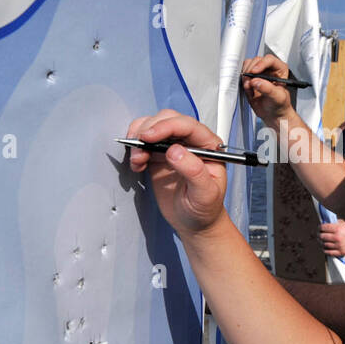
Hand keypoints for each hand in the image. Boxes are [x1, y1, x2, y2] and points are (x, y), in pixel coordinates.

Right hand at [125, 110, 229, 235]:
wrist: (195, 224)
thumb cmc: (206, 209)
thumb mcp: (205, 194)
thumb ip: (194, 171)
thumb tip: (176, 151)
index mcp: (209, 145)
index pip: (187, 125)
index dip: (166, 126)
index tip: (149, 136)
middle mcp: (191, 142)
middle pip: (167, 119)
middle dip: (149, 129)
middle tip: (140, 146)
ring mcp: (173, 147)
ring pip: (153, 127)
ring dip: (139, 137)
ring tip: (138, 159)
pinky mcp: (159, 156)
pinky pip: (144, 142)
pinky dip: (135, 148)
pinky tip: (137, 163)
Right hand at [240, 54, 294, 123]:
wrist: (273, 114)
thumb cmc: (280, 105)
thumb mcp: (278, 98)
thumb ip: (268, 89)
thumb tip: (256, 82)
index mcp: (279, 69)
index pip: (269, 60)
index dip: (261, 64)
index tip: (254, 72)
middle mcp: (268, 69)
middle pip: (256, 61)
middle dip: (251, 71)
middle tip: (250, 82)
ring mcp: (258, 73)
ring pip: (248, 66)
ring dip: (246, 76)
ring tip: (250, 88)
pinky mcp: (250, 79)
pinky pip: (242, 75)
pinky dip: (243, 82)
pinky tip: (249, 91)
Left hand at [319, 220, 344, 257]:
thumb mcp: (342, 223)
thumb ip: (333, 224)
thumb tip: (325, 225)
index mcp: (337, 229)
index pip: (323, 228)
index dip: (319, 228)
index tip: (319, 229)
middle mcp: (337, 237)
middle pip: (322, 237)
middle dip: (319, 235)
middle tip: (319, 235)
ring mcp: (339, 245)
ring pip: (324, 245)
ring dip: (321, 243)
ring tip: (321, 242)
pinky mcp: (341, 252)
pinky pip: (329, 253)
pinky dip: (325, 251)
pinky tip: (325, 248)